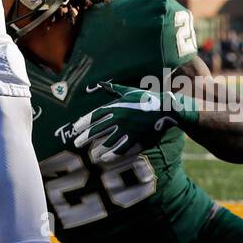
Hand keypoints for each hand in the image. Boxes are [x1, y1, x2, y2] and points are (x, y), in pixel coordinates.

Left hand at [68, 83, 188, 162]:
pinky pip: (121, 149)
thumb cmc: (146, 98)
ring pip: (108, 142)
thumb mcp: (129, 90)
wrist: (166, 108)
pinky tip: (105, 158)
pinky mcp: (137, 138)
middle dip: (85, 138)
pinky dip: (112, 155)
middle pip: (97, 130)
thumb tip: (101, 83)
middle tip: (76, 143)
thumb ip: (114, 88)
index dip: (84, 123)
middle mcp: (119, 118)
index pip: (95, 116)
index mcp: (116, 106)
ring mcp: (128, 129)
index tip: (76, 128)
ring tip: (91, 154)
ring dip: (98, 149)